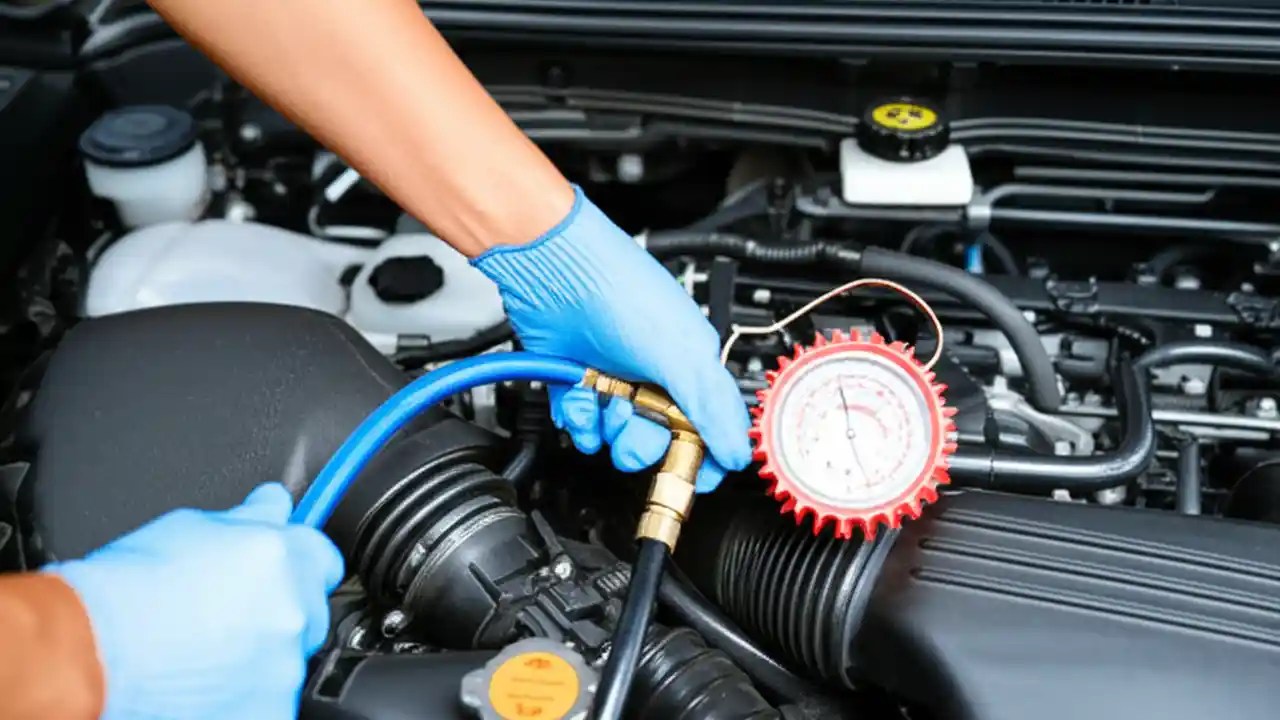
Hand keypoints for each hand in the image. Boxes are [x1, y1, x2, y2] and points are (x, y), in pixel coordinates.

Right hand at [48, 484, 343, 719]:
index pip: (323, 558)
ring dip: (261, 654)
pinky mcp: (269, 707)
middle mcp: (292, 609)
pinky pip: (272, 698)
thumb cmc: (124, 591)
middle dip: (277, 609)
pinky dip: (247, 694)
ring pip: (288, 657)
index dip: (297, 564)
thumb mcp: (187, 527)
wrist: (87, 651)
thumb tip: (273, 504)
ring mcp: (283, 665)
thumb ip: (247, 517)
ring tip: (205, 651)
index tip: (280, 574)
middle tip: (227, 615)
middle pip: (307, 609)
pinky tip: (208, 683)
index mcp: (280, 556)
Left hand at [473, 186, 751, 490]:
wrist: (554, 270)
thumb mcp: (682, 355)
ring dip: (608, 428)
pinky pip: (581, 423)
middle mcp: (653, 372)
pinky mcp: (575, 379)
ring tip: (602, 400)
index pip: (709, 425)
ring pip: (618, 435)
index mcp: (690, 363)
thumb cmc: (622, 291)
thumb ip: (713, 410)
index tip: (695, 476)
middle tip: (634, 421)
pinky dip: (579, 420)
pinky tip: (579, 401)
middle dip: (643, 439)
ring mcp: (613, 376)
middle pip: (659, 437)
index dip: (703, 455)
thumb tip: (738, 455)